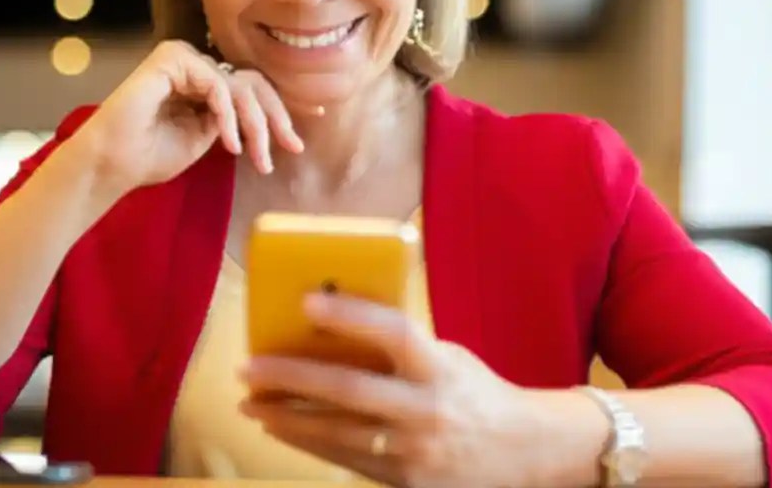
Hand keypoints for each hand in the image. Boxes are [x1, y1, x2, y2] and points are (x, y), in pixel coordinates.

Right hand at [71, 40, 303, 191]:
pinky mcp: (171, 58)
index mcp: (203, 82)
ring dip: (254, 125)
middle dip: (277, 118)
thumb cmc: (151, 156)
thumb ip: (233, 122)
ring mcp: (183, 58)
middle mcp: (194, 65)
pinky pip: (217, 85)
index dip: (283, 104)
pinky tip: (229, 144)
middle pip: (254, 84)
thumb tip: (267, 118)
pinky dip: (228, 116)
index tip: (314, 118)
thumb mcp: (206, 140)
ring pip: (240, 87)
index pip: (253, 87)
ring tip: (256, 158)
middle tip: (291, 148)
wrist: (113, 164)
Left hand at [237, 294, 549, 487]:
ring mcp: (415, 452)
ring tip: (252, 404)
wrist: (522, 454)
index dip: (350, 315)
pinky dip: (309, 443)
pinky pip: (345, 461)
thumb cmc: (474, 393)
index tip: (306, 302)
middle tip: (249, 368)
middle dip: (290, 379)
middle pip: (348, 390)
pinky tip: (283, 428)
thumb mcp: (448, 358)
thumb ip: (402, 348)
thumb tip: (333, 327)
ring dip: (286, 418)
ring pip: (336, 434)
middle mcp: (427, 410)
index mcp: (440, 368)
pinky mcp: (405, 482)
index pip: (393, 332)